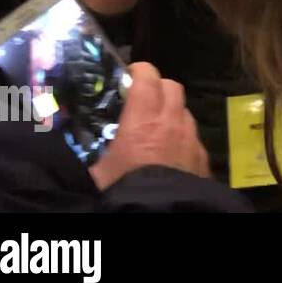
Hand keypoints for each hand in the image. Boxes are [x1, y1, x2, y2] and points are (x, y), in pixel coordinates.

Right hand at [87, 63, 208, 190]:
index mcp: (143, 121)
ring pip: (185, 111)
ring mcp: (192, 139)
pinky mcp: (203, 158)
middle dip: (158, 86)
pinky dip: (183, 136)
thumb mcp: (96, 168)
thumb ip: (91, 147)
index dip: (139, 70)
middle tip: (143, 98)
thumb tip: (78, 141)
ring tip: (157, 127)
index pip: (147, 78)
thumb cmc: (122, 189)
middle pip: (172, 87)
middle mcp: (172, 123)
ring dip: (172, 112)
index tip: (129, 74)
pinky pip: (194, 137)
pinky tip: (172, 151)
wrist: (160, 212)